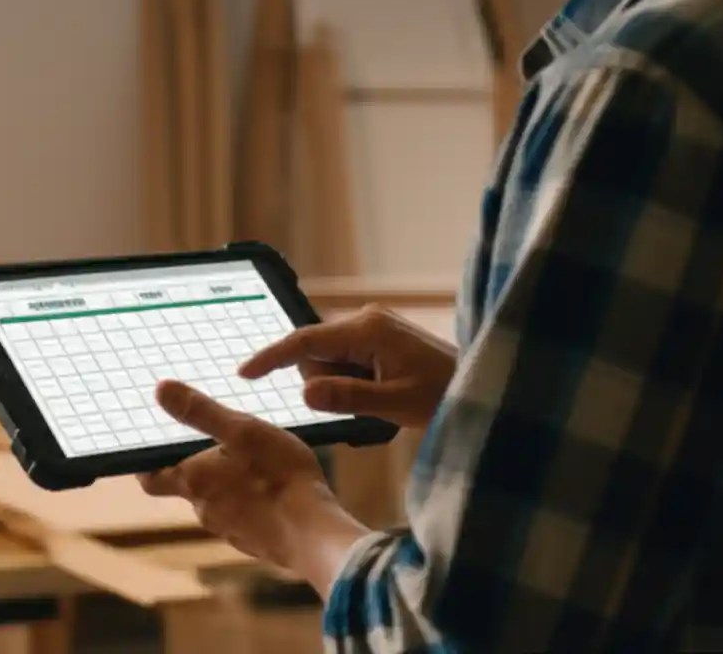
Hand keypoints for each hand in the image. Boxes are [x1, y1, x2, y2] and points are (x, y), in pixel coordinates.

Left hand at [138, 380, 369, 595]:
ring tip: (259, 468)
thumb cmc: (277, 476)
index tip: (152, 453)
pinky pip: (247, 521)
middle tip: (226, 447)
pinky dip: (254, 506)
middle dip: (203, 470)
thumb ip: (201, 412)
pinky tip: (279, 494)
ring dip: (231, 487)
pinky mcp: (256, 544)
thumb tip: (160, 389)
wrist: (314, 534)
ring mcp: (231, 532)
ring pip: (221, 504)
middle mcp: (204, 511)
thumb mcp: (242, 431)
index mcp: (193, 482)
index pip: (151, 479)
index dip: (148, 466)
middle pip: (190, 488)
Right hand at [239, 304, 455, 427]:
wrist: (478, 387)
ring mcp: (373, 326)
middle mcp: (366, 319)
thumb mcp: (396, 403)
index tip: (243, 374)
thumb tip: (304, 392)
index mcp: (367, 328)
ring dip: (342, 384)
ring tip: (382, 398)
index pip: (305, 340)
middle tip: (366, 402)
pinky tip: (381, 392)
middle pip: (315, 352)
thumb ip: (348, 397)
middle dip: (326, 382)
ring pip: (329, 359)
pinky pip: (346, 360)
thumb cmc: (443, 395)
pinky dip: (353, 381)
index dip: (272, 357)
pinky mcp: (378, 337)